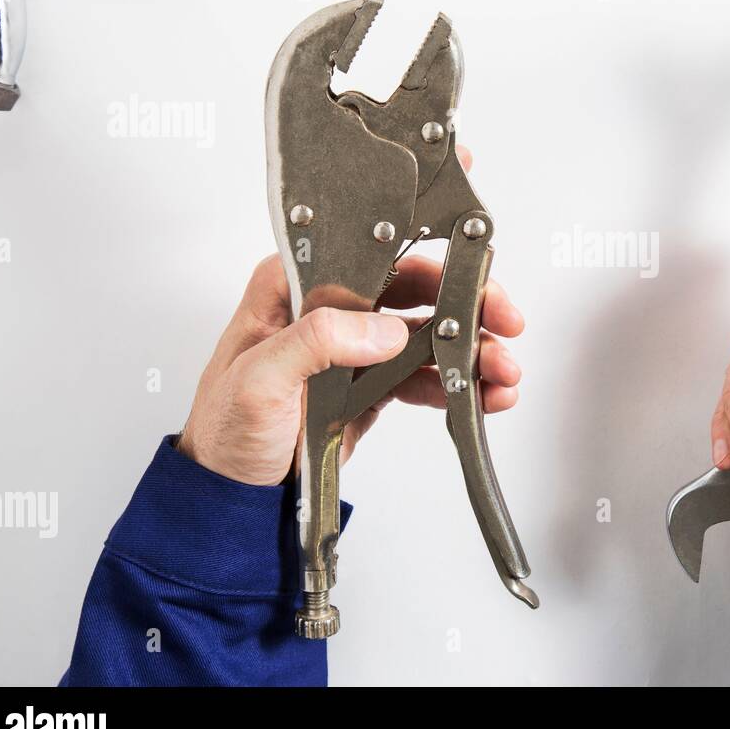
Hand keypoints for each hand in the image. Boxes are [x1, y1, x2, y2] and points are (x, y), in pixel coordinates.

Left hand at [178, 150, 524, 486]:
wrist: (231, 495)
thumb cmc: (226, 430)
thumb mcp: (257, 381)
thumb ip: (315, 344)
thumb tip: (384, 329)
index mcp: (297, 284)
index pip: (369, 243)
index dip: (426, 233)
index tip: (471, 234)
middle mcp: (332, 306)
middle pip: (419, 285)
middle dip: (470, 302)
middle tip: (504, 321)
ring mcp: (357, 345)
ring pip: (432, 331)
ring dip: (473, 349)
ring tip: (502, 373)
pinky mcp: (374, 383)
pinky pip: (428, 374)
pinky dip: (460, 384)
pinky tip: (484, 395)